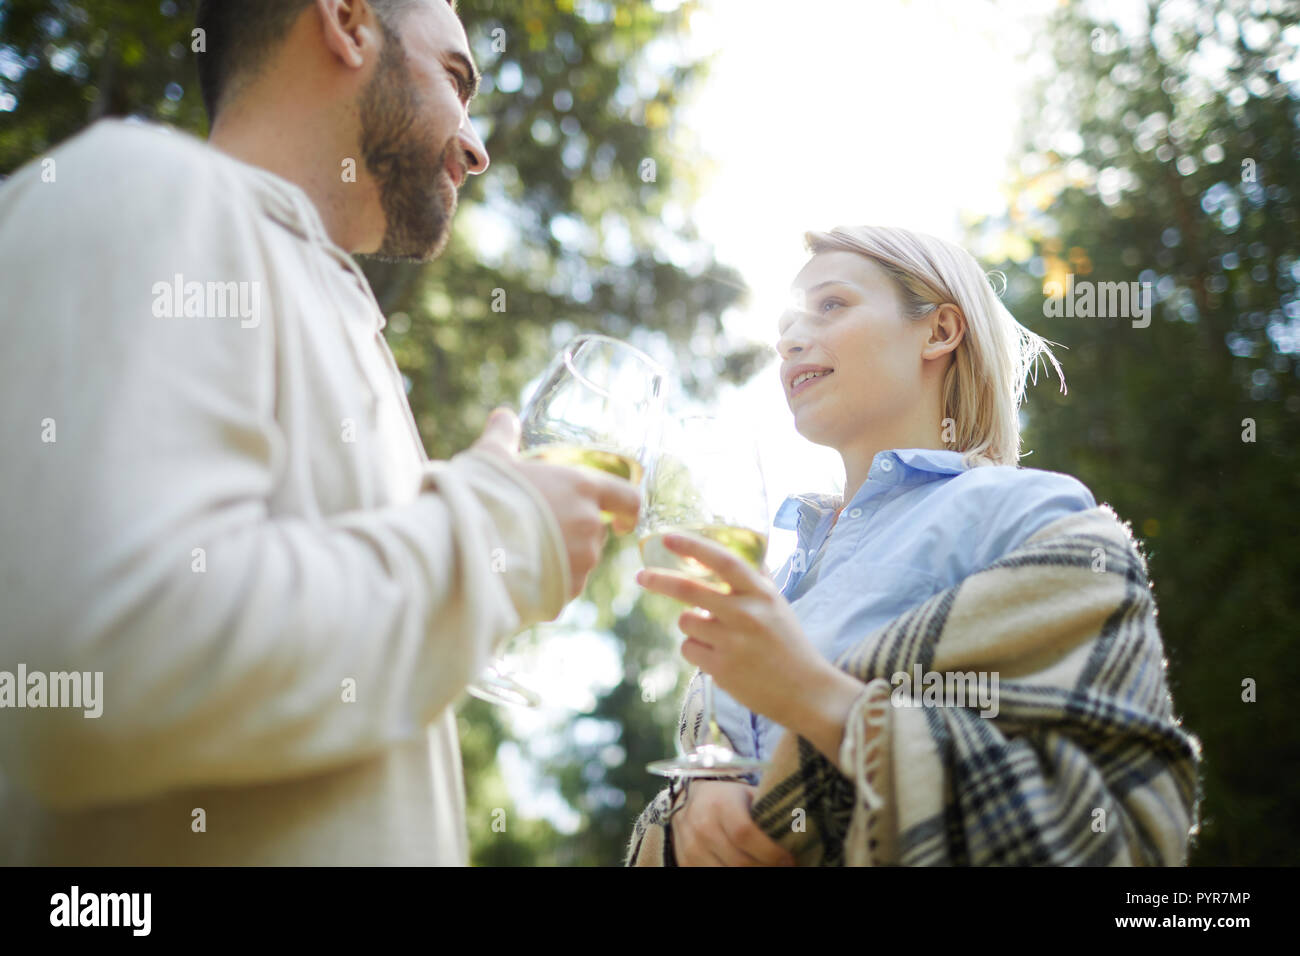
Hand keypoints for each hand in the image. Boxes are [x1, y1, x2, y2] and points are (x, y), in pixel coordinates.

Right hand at [473, 408, 639, 598]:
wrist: (463, 548)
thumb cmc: (481, 496)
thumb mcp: (489, 458)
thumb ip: (502, 436)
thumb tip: (503, 416)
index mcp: (581, 488)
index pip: (628, 498)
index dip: (626, 508)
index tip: (620, 518)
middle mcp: (589, 527)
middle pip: (597, 532)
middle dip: (577, 532)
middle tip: (543, 531)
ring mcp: (580, 563)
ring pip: (580, 562)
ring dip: (562, 559)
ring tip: (524, 554)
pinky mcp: (564, 593)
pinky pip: (562, 588)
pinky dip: (548, 585)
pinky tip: (519, 576)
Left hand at [635, 532, 828, 730]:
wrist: (806, 691)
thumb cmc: (789, 643)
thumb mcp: (777, 604)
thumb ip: (755, 580)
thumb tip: (734, 551)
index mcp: (761, 593)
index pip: (723, 560)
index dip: (692, 546)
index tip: (667, 538)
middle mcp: (746, 614)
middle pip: (688, 590)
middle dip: (658, 580)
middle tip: (641, 576)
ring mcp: (732, 642)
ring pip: (686, 622)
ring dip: (691, 625)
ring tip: (715, 636)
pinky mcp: (720, 669)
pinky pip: (688, 648)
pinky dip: (695, 650)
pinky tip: (718, 656)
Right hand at [672, 781, 795, 865]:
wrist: (690, 802)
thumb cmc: (729, 798)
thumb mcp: (748, 794)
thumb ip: (769, 809)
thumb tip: (802, 827)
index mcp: (720, 804)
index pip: (745, 834)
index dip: (770, 851)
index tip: (789, 858)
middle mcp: (702, 827)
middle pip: (740, 862)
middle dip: (767, 868)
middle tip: (783, 867)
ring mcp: (691, 848)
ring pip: (727, 874)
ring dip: (753, 873)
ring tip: (767, 866)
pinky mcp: (686, 863)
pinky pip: (713, 876)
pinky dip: (733, 875)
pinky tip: (750, 867)